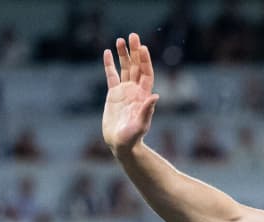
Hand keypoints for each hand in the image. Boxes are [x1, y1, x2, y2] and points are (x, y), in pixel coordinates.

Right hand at [102, 33, 159, 155]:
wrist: (121, 144)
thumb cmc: (132, 138)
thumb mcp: (140, 125)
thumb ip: (147, 111)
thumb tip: (156, 96)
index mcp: (143, 96)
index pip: (146, 73)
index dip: (145, 60)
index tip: (142, 47)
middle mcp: (135, 91)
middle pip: (136, 66)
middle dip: (135, 51)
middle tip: (133, 35)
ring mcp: (124, 91)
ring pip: (125, 68)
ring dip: (123, 54)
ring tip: (120, 39)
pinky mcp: (113, 95)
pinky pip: (111, 76)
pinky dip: (109, 64)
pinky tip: (107, 52)